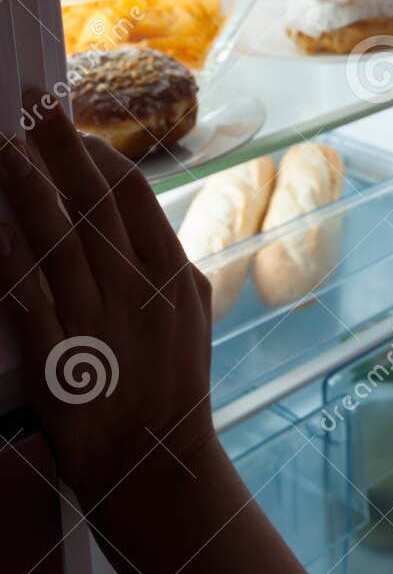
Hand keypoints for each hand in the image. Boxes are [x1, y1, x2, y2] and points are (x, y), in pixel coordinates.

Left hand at [0, 102, 217, 514]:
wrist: (158, 471)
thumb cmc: (173, 396)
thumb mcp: (193, 322)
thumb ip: (174, 269)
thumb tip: (150, 226)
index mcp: (172, 276)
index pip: (134, 196)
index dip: (98, 155)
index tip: (72, 129)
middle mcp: (137, 289)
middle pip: (95, 201)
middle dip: (62, 146)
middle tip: (35, 102)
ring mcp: (98, 322)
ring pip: (59, 238)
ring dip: (26, 186)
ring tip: (2, 146)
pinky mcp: (59, 358)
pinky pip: (28, 296)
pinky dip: (7, 256)